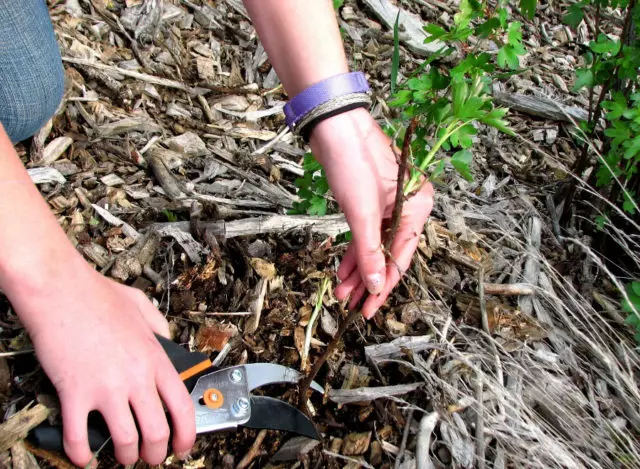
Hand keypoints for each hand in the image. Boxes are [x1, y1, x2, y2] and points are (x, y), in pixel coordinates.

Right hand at [10, 261, 194, 466]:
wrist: (59, 288)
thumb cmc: (96, 294)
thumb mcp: (142, 306)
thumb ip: (159, 327)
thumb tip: (168, 341)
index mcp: (154, 357)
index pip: (182, 406)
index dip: (187, 434)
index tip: (184, 446)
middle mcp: (135, 376)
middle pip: (157, 431)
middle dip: (156, 454)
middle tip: (152, 458)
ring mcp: (106, 387)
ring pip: (125, 440)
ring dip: (125, 456)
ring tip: (123, 457)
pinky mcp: (74, 392)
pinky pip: (79, 436)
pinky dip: (82, 454)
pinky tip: (84, 458)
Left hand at [310, 108, 433, 318]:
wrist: (333, 124)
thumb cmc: (352, 161)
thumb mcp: (361, 212)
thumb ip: (369, 251)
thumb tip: (374, 284)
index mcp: (416, 207)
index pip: (401, 257)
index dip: (384, 285)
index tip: (369, 308)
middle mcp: (407, 207)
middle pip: (388, 254)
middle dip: (368, 281)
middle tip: (352, 305)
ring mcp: (388, 204)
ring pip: (374, 246)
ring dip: (358, 269)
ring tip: (341, 292)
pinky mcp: (369, 201)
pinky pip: (364, 233)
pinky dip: (353, 251)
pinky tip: (342, 270)